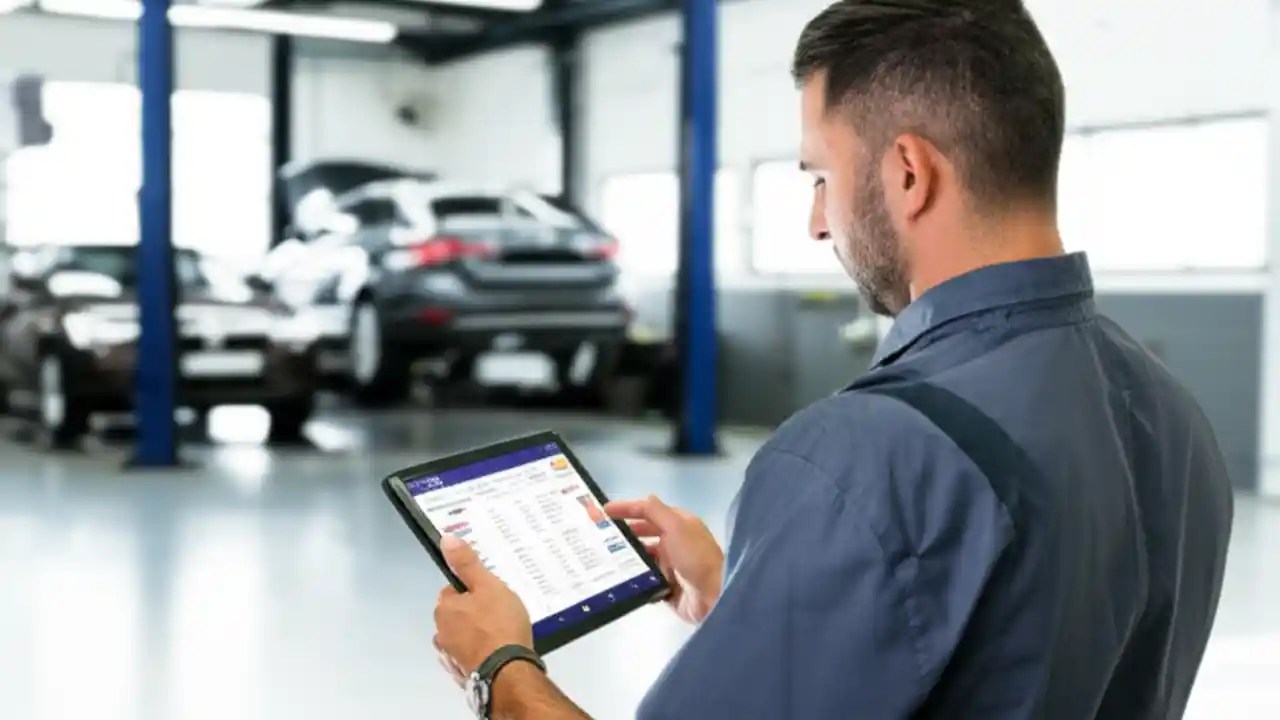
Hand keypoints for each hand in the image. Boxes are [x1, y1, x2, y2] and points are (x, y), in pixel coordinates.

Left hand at [433, 535, 533, 685]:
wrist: (509, 671)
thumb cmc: (499, 624)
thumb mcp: (488, 585)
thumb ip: (467, 563)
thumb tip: (447, 540)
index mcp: (444, 609)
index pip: (453, 591)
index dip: (473, 590)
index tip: (491, 594)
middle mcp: (441, 633)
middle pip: (458, 615)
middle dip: (474, 613)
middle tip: (501, 613)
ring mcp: (451, 657)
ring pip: (463, 637)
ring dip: (477, 635)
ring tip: (502, 634)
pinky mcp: (464, 674)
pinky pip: (471, 656)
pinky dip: (481, 653)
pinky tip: (498, 652)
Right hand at [606, 495, 723, 624]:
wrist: (714, 596)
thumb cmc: (695, 557)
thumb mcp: (677, 527)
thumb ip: (659, 513)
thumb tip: (645, 498)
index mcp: (678, 526)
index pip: (649, 512)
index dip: (627, 509)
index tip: (604, 511)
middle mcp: (673, 543)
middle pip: (643, 535)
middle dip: (623, 533)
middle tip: (597, 536)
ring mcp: (670, 567)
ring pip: (642, 558)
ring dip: (625, 557)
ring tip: (601, 558)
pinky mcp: (666, 588)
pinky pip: (645, 581)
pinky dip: (633, 579)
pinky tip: (615, 579)